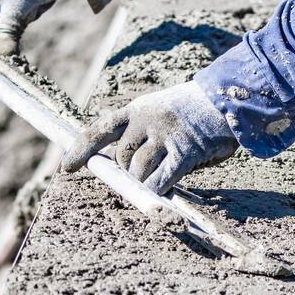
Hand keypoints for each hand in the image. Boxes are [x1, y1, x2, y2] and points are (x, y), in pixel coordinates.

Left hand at [62, 81, 236, 194]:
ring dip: (143, 183)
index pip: (99, 130)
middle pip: (122, 158)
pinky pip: (162, 179)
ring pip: (139, 171)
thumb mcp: (157, 114)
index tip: (66, 168)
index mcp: (136, 109)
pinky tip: (159, 193)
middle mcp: (147, 120)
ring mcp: (166, 135)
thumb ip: (138, 136)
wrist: (228, 100)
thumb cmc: (191, 114)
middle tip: (142, 176)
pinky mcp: (185, 151)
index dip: (81, 150)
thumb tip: (117, 166)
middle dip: (126, 173)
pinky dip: (157, 190)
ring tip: (159, 179)